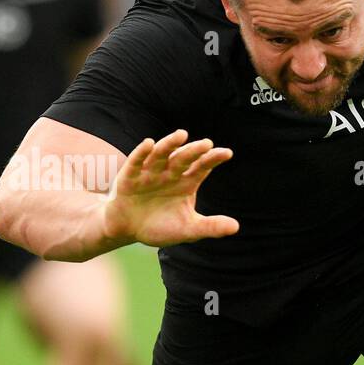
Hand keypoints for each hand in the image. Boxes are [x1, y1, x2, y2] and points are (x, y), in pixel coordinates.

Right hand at [102, 129, 238, 246]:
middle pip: (183, 159)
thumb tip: (236, 227)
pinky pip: (136, 162)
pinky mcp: (130, 177)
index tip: (227, 153)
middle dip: (194, 151)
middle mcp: (169, 173)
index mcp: (186, 182)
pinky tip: (149, 144)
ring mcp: (149, 173)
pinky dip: (141, 153)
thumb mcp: (187, 229)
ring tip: (181, 135)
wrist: (127, 230)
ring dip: (170, 144)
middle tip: (206, 144)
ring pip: (161, 155)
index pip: (202, 167)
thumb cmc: (159, 226)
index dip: (213, 159)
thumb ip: (210, 227)